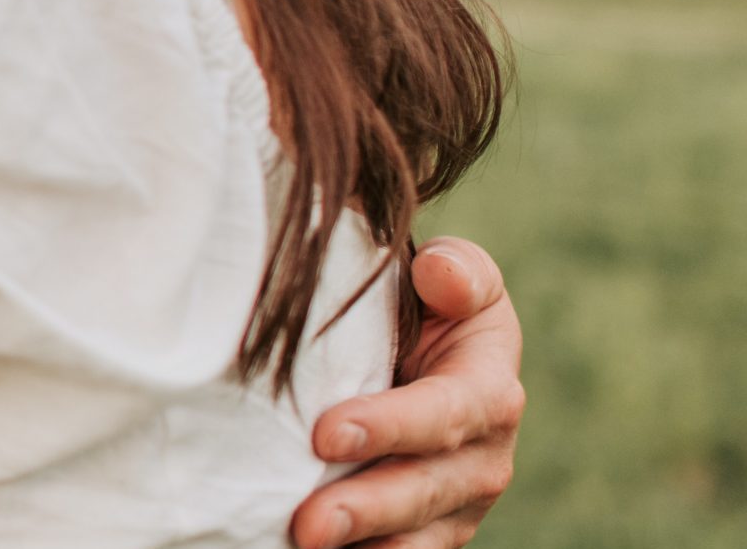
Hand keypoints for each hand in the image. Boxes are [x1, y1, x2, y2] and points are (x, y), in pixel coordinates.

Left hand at [289, 237, 525, 548]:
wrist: (417, 353)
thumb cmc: (429, 306)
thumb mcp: (456, 278)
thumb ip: (458, 273)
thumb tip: (439, 274)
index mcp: (490, 392)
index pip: (446, 414)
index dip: (391, 427)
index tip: (326, 434)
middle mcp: (482, 459)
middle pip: (427, 490)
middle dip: (368, 508)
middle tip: (309, 522)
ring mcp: (454, 505)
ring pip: (414, 538)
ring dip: (362, 543)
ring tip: (305, 543)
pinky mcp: (423, 532)